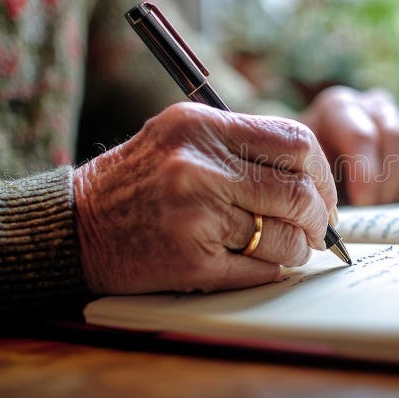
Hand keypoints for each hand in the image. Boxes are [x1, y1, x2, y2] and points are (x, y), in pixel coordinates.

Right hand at [73, 103, 337, 293]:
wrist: (75, 224)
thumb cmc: (138, 181)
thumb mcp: (183, 138)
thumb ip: (242, 147)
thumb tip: (312, 177)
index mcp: (202, 127)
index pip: (295, 142)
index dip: (323, 174)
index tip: (323, 194)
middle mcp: (199, 166)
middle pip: (298, 192)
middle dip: (319, 218)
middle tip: (318, 229)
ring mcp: (194, 213)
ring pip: (283, 235)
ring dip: (297, 248)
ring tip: (289, 248)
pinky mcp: (189, 257)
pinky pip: (258, 268)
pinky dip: (272, 269)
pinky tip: (263, 264)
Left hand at [302, 87, 398, 204]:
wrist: (320, 176)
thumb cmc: (311, 180)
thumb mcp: (306, 177)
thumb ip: (319, 184)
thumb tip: (341, 214)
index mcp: (339, 108)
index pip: (362, 135)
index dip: (366, 174)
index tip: (362, 203)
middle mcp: (376, 106)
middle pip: (396, 137)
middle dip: (387, 182)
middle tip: (376, 209)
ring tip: (397, 204)